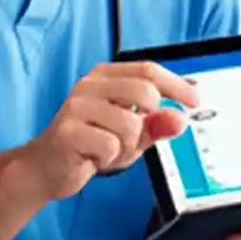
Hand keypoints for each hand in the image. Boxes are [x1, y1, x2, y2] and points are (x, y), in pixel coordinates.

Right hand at [19, 61, 197, 200]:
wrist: (45, 168)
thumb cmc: (90, 144)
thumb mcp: (131, 135)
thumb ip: (156, 125)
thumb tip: (179, 118)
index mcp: (105, 76)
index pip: (148, 70)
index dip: (176, 85)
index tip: (195, 100)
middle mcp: (89, 85)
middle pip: (144, 92)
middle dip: (148, 121)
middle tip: (134, 138)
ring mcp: (76, 107)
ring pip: (130, 124)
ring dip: (127, 146)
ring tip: (108, 149)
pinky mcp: (68, 132)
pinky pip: (110, 146)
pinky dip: (109, 158)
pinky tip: (93, 157)